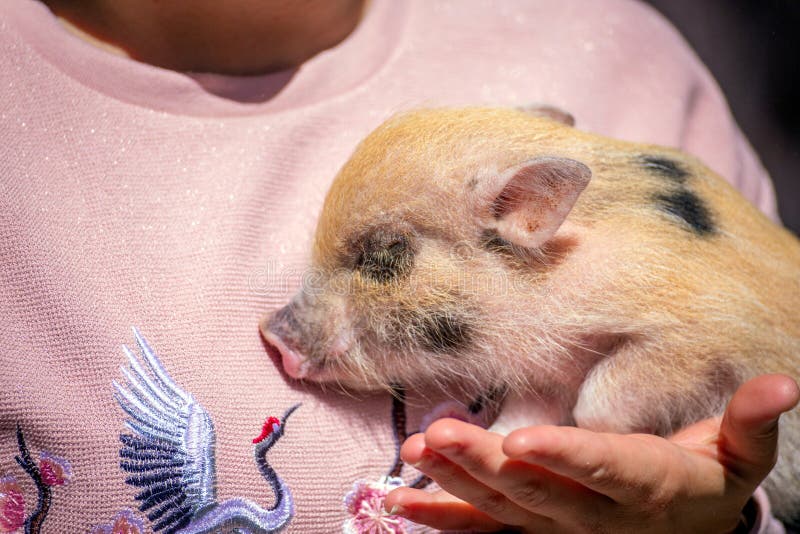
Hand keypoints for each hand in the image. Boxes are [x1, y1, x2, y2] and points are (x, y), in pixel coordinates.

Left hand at [384, 374, 798, 532]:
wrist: (686, 531)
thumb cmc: (707, 480)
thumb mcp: (739, 454)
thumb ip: (750, 421)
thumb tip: (785, 382)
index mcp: (643, 486)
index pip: (600, 468)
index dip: (564, 455)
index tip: (521, 439)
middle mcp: (593, 514)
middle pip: (536, 490)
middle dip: (487, 463)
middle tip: (442, 433)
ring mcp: (557, 528)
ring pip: (502, 509)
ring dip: (457, 481)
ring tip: (418, 453)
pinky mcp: (533, 531)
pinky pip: (483, 529)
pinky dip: (443, 517)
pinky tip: (402, 502)